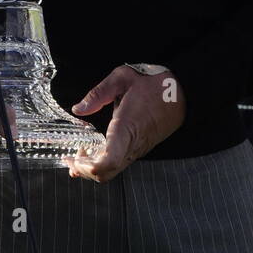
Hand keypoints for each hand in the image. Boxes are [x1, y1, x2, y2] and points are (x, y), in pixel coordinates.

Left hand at [63, 65, 186, 182]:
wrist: (183, 92)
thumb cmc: (153, 83)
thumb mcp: (122, 78)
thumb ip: (98, 94)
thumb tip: (78, 109)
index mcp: (126, 127)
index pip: (109, 161)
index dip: (89, 168)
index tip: (75, 160)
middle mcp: (132, 145)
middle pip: (106, 173)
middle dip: (85, 170)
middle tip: (69, 159)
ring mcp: (137, 149)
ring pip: (112, 171)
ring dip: (93, 167)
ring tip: (78, 155)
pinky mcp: (140, 148)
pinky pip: (119, 163)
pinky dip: (103, 163)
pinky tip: (93, 152)